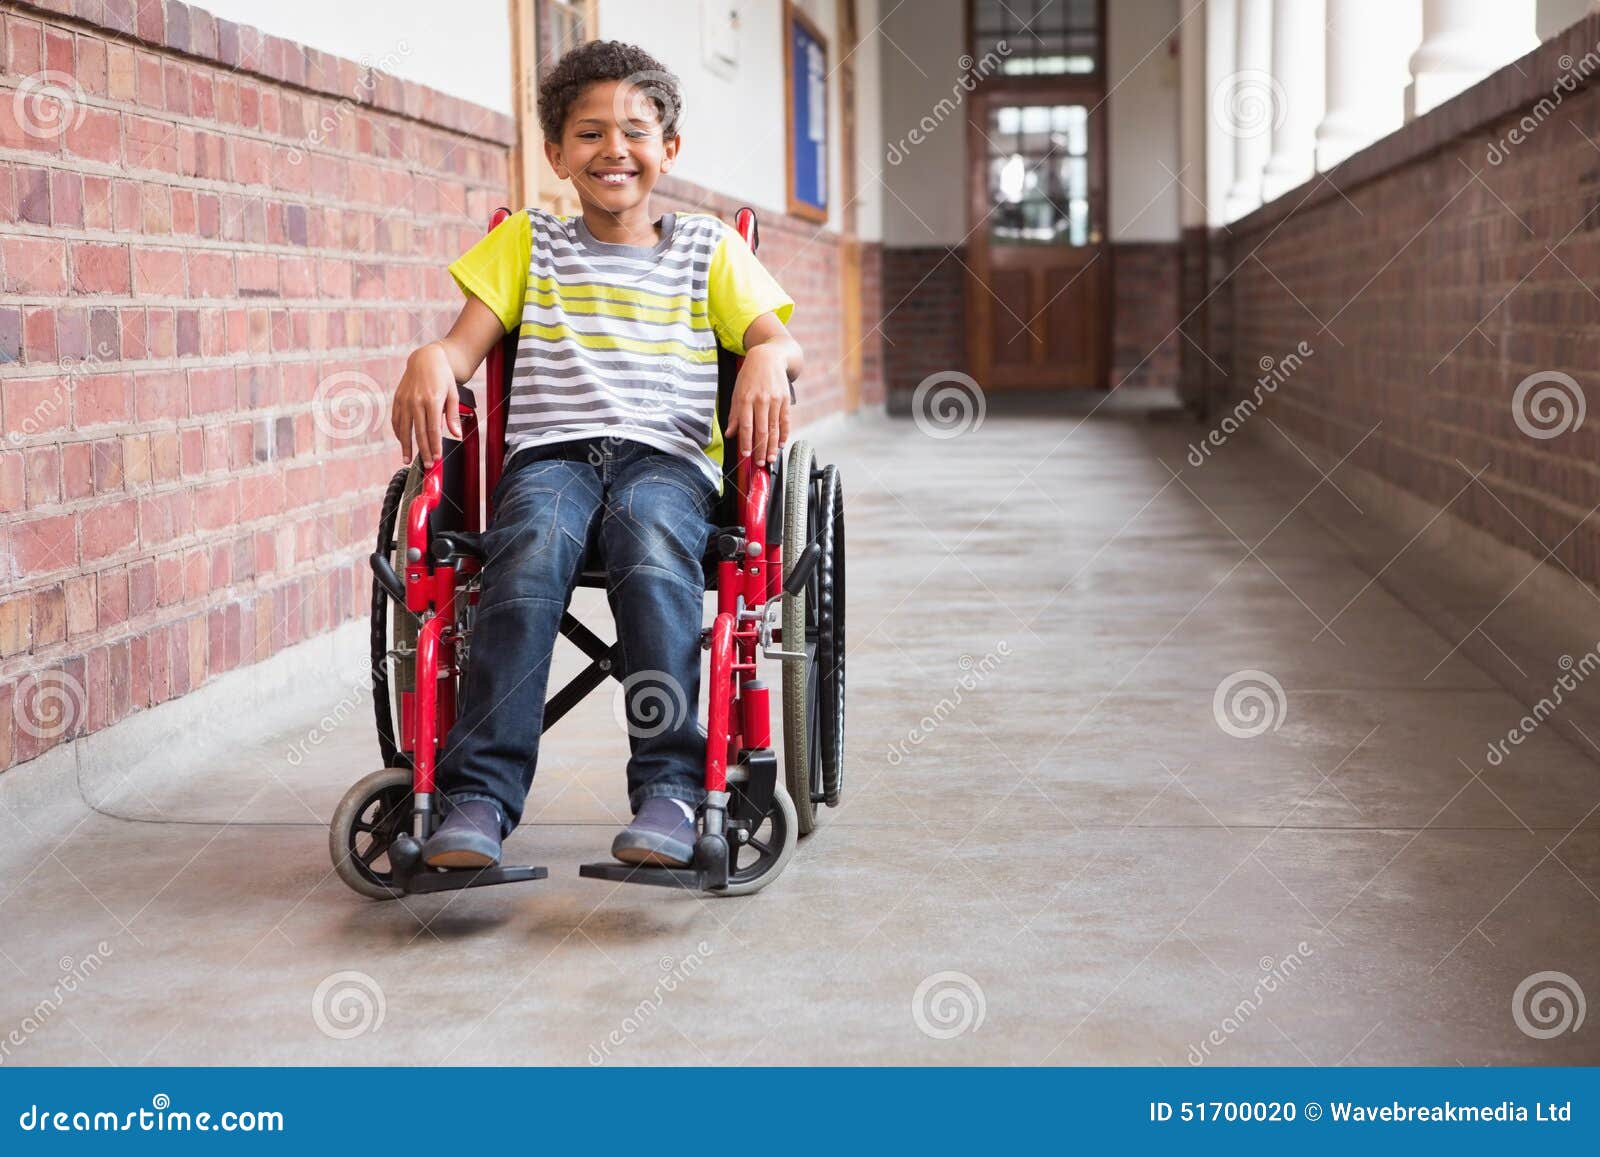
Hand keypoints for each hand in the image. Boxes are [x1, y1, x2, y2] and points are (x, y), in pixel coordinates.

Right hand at [392, 342, 461, 466]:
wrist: (426, 359)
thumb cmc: (442, 376)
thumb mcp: (453, 394)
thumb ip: (452, 416)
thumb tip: (456, 435)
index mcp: (432, 400)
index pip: (433, 430)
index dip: (435, 446)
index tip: (437, 457)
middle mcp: (416, 401)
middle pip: (419, 432)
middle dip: (423, 450)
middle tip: (427, 464)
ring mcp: (404, 400)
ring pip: (403, 428)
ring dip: (406, 446)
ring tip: (407, 459)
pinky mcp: (397, 399)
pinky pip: (396, 419)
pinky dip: (398, 432)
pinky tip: (401, 442)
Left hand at [725, 345, 790, 467]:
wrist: (769, 357)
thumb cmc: (750, 375)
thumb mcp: (737, 391)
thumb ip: (734, 413)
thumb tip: (730, 433)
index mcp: (746, 398)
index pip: (746, 425)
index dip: (746, 442)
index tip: (746, 454)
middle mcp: (761, 400)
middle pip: (762, 430)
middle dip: (761, 449)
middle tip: (760, 463)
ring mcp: (775, 400)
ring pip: (774, 428)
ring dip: (773, 446)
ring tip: (771, 458)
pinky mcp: (785, 400)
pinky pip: (785, 421)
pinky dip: (784, 434)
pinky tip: (781, 444)